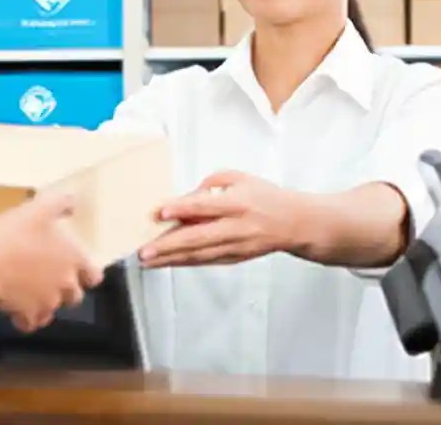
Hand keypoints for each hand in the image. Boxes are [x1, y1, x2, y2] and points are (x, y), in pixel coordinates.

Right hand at [0, 193, 104, 332]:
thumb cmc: (10, 237)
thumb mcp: (37, 209)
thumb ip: (60, 203)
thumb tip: (72, 202)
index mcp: (73, 259)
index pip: (94, 275)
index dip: (86, 273)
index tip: (76, 269)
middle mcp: (65, 285)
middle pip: (75, 295)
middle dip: (64, 289)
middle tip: (47, 277)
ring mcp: (47, 303)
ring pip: (53, 310)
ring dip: (45, 303)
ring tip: (28, 290)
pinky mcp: (27, 315)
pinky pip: (31, 322)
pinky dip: (25, 318)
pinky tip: (15, 307)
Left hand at [138, 170, 301, 268]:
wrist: (295, 223)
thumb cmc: (265, 197)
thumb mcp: (240, 178)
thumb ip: (210, 184)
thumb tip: (185, 199)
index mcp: (238, 202)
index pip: (206, 206)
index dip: (182, 208)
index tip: (160, 212)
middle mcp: (237, 227)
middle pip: (199, 237)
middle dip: (169, 245)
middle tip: (145, 250)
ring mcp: (236, 246)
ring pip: (199, 255)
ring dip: (171, 259)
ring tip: (148, 261)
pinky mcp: (236, 258)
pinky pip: (206, 261)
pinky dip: (185, 262)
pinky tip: (168, 263)